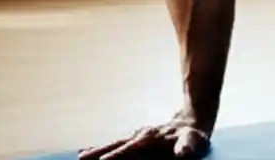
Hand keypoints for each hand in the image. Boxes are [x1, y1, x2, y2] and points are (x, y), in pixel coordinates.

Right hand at [78, 111, 210, 158]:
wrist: (193, 119)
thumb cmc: (194, 135)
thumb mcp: (193, 141)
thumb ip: (186, 147)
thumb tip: (183, 153)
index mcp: (149, 139)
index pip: (128, 150)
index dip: (116, 156)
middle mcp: (140, 137)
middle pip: (115, 145)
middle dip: (98, 152)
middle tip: (80, 158)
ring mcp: (138, 136)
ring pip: (114, 143)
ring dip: (98, 150)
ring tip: (81, 155)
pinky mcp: (138, 139)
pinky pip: (118, 144)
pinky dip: (105, 148)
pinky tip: (92, 151)